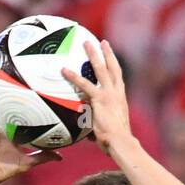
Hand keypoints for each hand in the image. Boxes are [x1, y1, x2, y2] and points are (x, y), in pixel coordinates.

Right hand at [0, 78, 61, 184]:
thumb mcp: (27, 162)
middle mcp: (0, 122)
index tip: (38, 88)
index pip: (21, 112)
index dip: (27, 101)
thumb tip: (61, 156)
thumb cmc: (3, 170)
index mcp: (11, 130)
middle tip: (19, 69)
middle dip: (11, 86)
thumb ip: (42, 157)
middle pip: (6, 101)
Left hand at [61, 39, 131, 154]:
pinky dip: (73, 76)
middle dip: (107, 53)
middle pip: (112, 67)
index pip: (118, 77)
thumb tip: (86, 134)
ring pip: (100, 68)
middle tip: (102, 42)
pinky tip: (63, 70)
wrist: (121, 142)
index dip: (114, 65)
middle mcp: (116, 92)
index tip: (111, 55)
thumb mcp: (108, 129)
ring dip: (93, 54)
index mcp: (121, 98)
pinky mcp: (99, 99)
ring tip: (85, 42)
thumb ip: (96, 125)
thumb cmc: (116, 142)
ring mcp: (108, 94)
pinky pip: (84, 84)